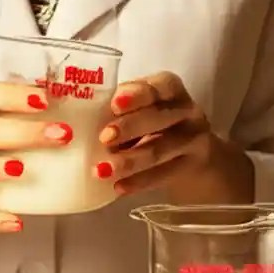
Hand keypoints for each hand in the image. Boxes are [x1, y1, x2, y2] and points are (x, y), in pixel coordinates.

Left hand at [93, 72, 215, 194]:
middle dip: (130, 127)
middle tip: (103, 138)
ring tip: (102, 170)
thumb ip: (120, 111)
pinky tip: (118, 187)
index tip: (115, 104)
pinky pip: (165, 174)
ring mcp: (195, 139)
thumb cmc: (156, 126)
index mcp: (171, 89)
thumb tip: (77, 124)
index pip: (161, 85)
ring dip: (130, 160)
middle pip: (160, 117)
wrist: (195, 158)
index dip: (138, 94)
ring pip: (161, 149)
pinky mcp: (194, 167)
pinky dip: (140, 182)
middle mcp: (188, 111)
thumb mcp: (143, 110)